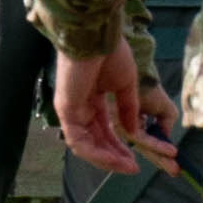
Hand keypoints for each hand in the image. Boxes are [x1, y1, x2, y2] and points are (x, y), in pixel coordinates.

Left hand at [54, 41, 158, 174]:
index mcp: (91, 99)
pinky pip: (80, 141)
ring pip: (86, 145)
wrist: (96, 34)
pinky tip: (116, 159)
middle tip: (133, 168)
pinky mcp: (66, 111)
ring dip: (108, 159)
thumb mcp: (125, 85)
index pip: (103, 130)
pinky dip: (98, 153)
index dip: (119, 146)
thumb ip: (128, 109)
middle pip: (95, 141)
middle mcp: (78, 108)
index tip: (136, 158)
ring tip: (128, 166)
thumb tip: (134, 132)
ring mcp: (70, 110)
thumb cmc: (110, 52)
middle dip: (115, 156)